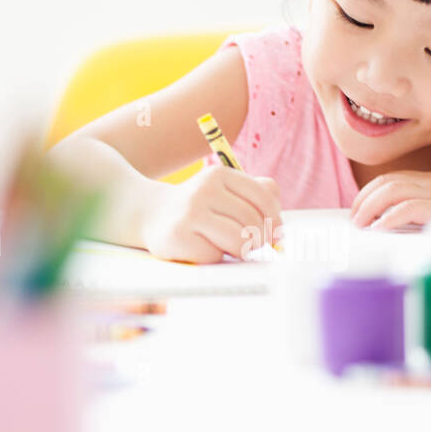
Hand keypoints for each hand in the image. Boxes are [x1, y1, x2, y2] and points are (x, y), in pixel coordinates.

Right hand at [141, 165, 281, 262]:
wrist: (151, 215)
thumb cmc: (199, 207)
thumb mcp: (226, 191)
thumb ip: (258, 194)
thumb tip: (279, 224)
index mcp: (219, 175)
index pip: (264, 198)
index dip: (276, 221)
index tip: (274, 235)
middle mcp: (204, 190)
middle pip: (253, 222)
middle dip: (258, 240)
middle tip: (251, 246)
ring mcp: (190, 213)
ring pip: (239, 241)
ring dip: (240, 250)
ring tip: (230, 248)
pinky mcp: (178, 236)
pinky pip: (215, 255)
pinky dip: (215, 257)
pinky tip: (203, 248)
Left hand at [350, 170, 430, 235]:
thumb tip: (414, 226)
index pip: (393, 178)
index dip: (370, 191)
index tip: (359, 208)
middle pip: (386, 183)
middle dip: (363, 200)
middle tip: (353, 219)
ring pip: (392, 191)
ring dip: (370, 207)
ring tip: (359, 224)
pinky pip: (410, 208)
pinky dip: (390, 216)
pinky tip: (380, 227)